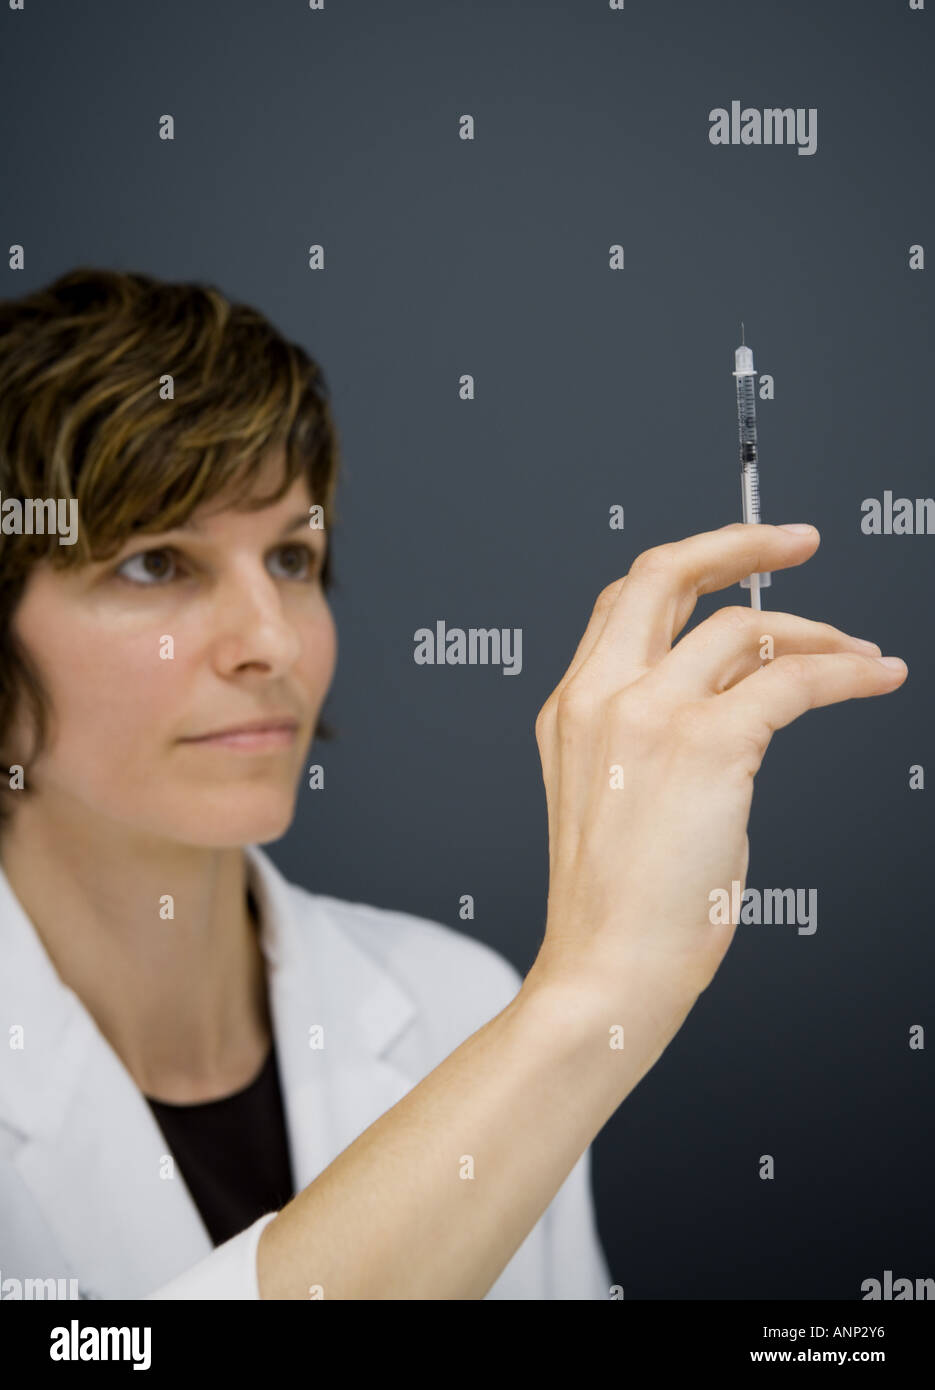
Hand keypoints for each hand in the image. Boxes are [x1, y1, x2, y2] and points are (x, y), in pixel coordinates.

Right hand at [528, 523, 906, 1006]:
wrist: (603, 972)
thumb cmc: (617, 908)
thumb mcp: (618, 799)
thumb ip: (659, 735)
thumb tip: (746, 696)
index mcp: (571, 708)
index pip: (628, 603)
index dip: (689, 568)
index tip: (736, 559)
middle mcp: (599, 695)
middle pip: (666, 573)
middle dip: (739, 541)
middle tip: (797, 540)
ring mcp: (647, 713)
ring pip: (744, 626)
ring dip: (816, 631)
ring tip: (859, 655)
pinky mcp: (705, 744)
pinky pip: (793, 679)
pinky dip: (845, 672)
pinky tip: (875, 677)